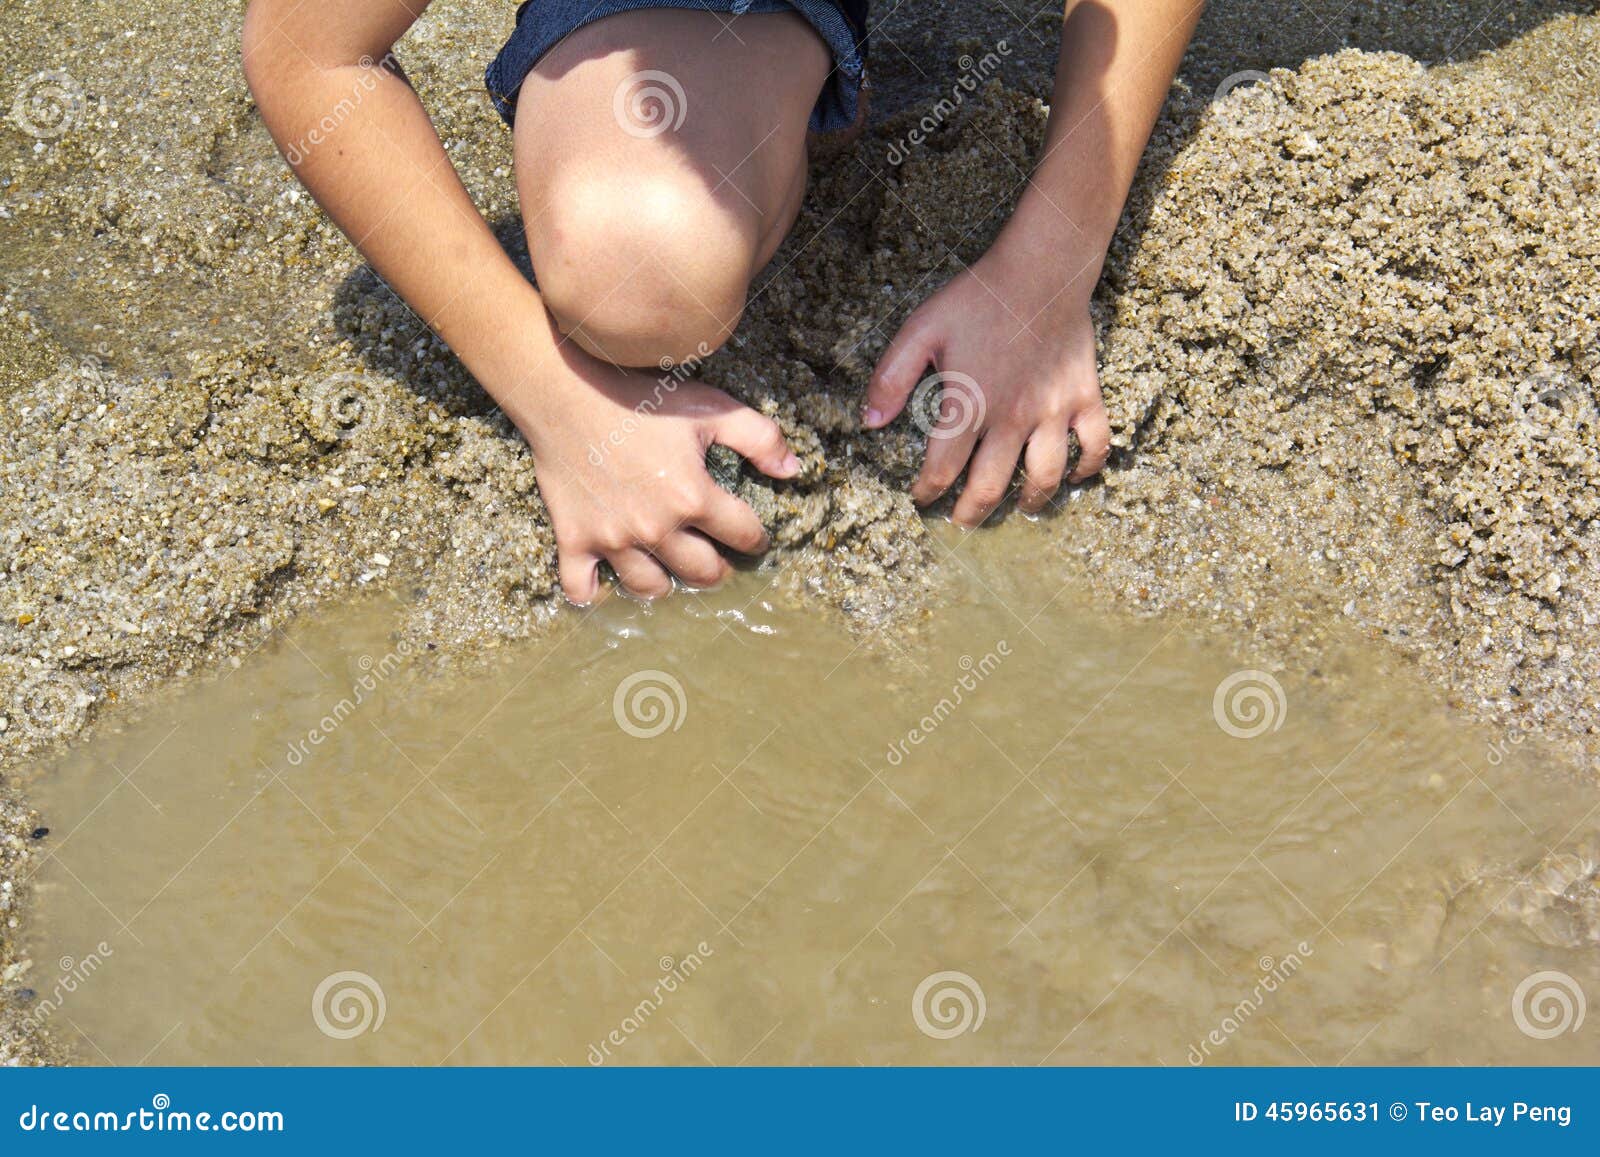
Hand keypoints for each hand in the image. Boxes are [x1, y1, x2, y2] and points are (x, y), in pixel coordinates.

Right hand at [507, 344, 799, 603]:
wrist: (566, 389)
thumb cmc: (641, 396)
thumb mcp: (710, 406)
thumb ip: (759, 437)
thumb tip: (792, 470)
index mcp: (694, 497)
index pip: (743, 535)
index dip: (756, 537)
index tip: (753, 536)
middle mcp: (656, 528)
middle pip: (703, 572)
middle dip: (718, 567)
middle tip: (717, 556)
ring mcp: (613, 539)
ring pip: (650, 588)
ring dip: (667, 582)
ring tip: (671, 567)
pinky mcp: (574, 539)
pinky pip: (583, 588)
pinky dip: (596, 593)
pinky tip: (610, 582)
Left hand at [861, 255, 1109, 525]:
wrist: (1041, 269)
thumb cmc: (977, 298)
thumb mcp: (920, 330)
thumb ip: (891, 378)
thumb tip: (870, 423)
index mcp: (968, 406)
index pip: (943, 470)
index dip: (928, 492)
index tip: (921, 498)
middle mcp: (1011, 418)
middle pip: (991, 487)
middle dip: (971, 514)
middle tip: (962, 523)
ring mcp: (1052, 411)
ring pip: (1045, 476)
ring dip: (1030, 502)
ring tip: (1017, 509)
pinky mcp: (1084, 397)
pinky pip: (1095, 444)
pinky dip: (1086, 468)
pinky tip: (1072, 476)